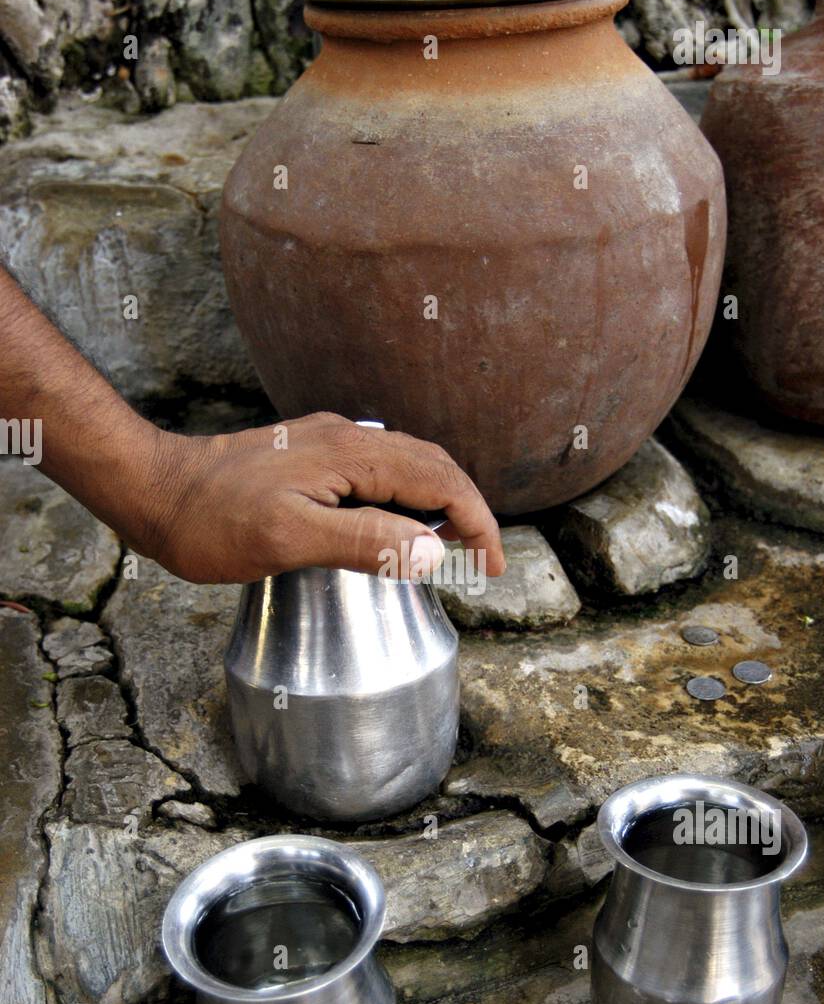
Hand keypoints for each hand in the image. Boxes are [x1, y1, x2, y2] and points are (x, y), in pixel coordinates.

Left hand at [146, 412, 505, 584]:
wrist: (152, 491)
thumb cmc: (212, 522)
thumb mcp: (289, 541)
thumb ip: (365, 541)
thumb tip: (435, 550)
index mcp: (351, 455)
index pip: (440, 480)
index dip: (476, 522)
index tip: (492, 565)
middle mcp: (347, 438)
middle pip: (432, 465)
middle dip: (467, 509)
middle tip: (482, 559)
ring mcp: (327, 443)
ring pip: (406, 465)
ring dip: (438, 502)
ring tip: (448, 546)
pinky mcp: (309, 456)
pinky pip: (377, 471)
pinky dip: (405, 497)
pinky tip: (393, 525)